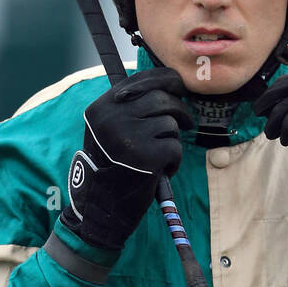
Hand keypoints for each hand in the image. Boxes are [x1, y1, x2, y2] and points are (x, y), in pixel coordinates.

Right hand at [59, 68, 194, 252]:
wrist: (101, 207)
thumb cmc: (111, 166)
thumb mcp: (108, 130)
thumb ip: (130, 107)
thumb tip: (168, 86)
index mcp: (103, 107)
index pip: (141, 80)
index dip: (167, 80)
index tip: (179, 86)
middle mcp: (114, 118)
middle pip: (161, 99)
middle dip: (180, 110)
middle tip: (187, 122)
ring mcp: (130, 136)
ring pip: (171, 124)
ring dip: (173, 140)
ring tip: (159, 156)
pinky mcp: (148, 156)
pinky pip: (175, 148)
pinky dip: (174, 161)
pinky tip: (159, 171)